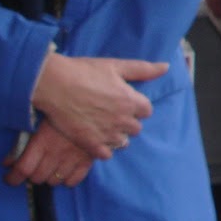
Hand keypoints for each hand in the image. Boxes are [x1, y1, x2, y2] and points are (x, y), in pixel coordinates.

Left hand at [4, 118, 100, 187]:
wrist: (94, 105)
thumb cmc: (62, 110)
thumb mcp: (40, 121)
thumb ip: (22, 142)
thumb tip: (7, 162)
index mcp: (43, 140)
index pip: (23, 168)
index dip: (13, 177)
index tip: (9, 178)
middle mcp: (57, 152)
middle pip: (37, 177)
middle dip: (31, 175)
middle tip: (31, 167)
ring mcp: (74, 158)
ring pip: (54, 181)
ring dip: (48, 177)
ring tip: (48, 167)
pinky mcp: (88, 161)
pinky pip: (73, 181)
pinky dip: (66, 180)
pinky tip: (63, 170)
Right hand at [31, 51, 165, 155]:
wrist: (55, 84)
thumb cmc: (84, 71)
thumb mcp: (116, 65)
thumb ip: (144, 69)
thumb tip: (166, 67)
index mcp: (131, 101)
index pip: (147, 111)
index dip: (136, 106)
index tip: (123, 101)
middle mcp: (123, 120)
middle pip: (136, 128)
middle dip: (127, 121)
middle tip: (110, 112)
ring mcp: (107, 134)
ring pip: (122, 142)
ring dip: (115, 135)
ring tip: (101, 124)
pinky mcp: (91, 144)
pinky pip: (106, 154)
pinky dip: (103, 148)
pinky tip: (94, 136)